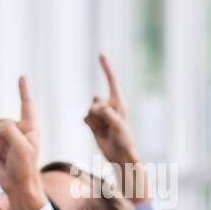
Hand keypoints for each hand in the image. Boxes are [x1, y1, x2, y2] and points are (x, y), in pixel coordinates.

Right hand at [0, 76, 45, 209]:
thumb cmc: (25, 168)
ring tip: (5, 157)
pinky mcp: (1, 148)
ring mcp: (10, 140)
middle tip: (9, 150)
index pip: (27, 105)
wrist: (18, 187)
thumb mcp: (21, 147)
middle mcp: (21, 131)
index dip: (23, 90)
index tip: (22, 77)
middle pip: (2, 121)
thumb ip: (10, 131)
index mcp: (31, 128)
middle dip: (1, 135)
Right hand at [84, 54, 146, 199]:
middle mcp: (109, 106)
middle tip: (107, 123)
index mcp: (118, 102)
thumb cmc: (125, 140)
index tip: (101, 54)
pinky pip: (85, 118)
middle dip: (98, 111)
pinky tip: (98, 132)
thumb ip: (108, 114)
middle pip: (95, 99)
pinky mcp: (93, 123)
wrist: (120, 155)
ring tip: (104, 130)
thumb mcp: (119, 126)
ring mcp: (100, 114)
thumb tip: (97, 106)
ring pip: (89, 110)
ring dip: (94, 120)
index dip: (106, 68)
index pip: (111, 81)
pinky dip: (89, 124)